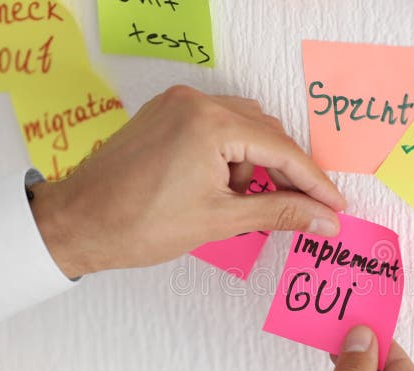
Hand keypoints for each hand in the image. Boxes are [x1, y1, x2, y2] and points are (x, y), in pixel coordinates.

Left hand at [30, 85, 345, 278]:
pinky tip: (221, 187)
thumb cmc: (139, 225)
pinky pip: (216, 126)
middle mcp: (195, 101)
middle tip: (303, 210)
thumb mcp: (220, 221)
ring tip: (239, 204)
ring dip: (255, 165)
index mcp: (210, 124)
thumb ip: (280, 212)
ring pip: (243, 128)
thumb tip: (325, 219)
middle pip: (266, 133)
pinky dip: (229, 155)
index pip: (282, 151)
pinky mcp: (165, 113)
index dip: (314, 182)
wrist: (76, 223)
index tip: (336, 206)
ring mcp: (177, 103)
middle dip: (285, 173)